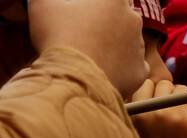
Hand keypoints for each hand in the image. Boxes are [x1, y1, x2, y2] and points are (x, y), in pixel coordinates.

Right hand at [28, 0, 146, 97]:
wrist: (74, 78)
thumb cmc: (58, 36)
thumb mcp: (43, 4)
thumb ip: (52, 0)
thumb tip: (55, 4)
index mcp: (114, 0)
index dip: (97, 6)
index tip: (86, 12)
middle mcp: (133, 21)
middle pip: (121, 18)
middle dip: (106, 23)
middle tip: (85, 32)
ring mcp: (139, 47)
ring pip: (129, 42)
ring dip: (114, 45)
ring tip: (92, 52)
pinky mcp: (140, 71)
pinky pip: (132, 67)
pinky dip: (121, 68)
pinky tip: (104, 68)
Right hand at [130, 80, 186, 137]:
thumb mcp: (138, 128)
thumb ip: (142, 106)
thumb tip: (154, 81)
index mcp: (138, 112)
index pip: (148, 84)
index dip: (155, 94)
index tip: (159, 107)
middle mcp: (156, 112)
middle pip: (167, 85)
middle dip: (171, 96)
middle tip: (174, 114)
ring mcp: (178, 117)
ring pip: (185, 91)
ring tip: (184, 120)